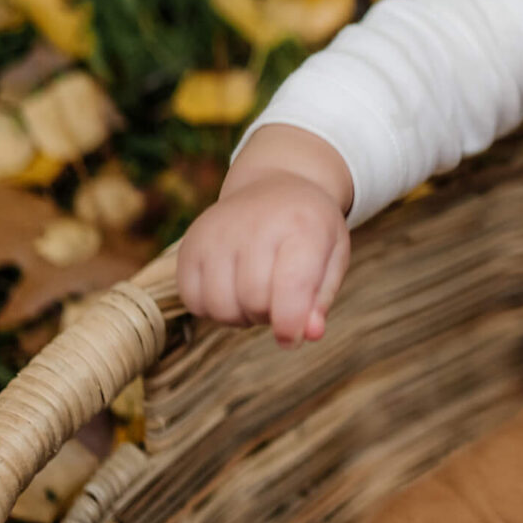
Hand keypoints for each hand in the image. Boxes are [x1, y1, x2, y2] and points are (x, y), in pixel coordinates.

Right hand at [177, 175, 350, 348]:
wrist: (275, 185)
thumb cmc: (308, 229)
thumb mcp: (332, 256)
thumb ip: (321, 298)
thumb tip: (308, 334)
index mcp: (302, 225)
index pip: (291, 286)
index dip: (291, 324)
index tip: (292, 337)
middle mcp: (255, 223)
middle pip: (254, 301)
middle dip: (269, 316)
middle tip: (279, 300)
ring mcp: (217, 231)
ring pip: (220, 307)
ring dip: (241, 316)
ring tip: (256, 294)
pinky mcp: (190, 242)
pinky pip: (193, 301)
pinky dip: (213, 308)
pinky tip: (231, 289)